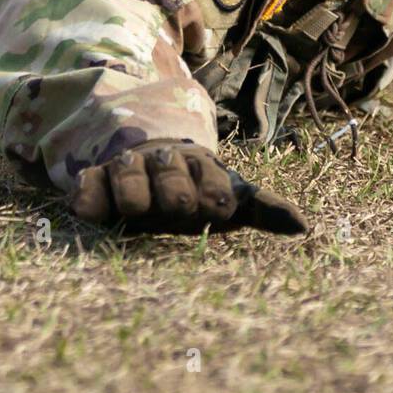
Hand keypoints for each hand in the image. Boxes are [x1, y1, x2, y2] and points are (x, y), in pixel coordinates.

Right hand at [68, 139, 307, 234]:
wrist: (147, 164)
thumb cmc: (197, 192)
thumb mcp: (231, 199)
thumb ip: (265, 210)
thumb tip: (305, 227)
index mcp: (203, 168)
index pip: (211, 176)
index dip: (215, 190)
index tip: (221, 206)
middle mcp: (165, 164)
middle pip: (170, 170)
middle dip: (175, 187)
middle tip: (179, 205)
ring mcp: (128, 170)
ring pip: (129, 174)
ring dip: (133, 190)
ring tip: (135, 209)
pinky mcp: (94, 181)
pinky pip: (87, 186)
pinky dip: (87, 196)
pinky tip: (87, 211)